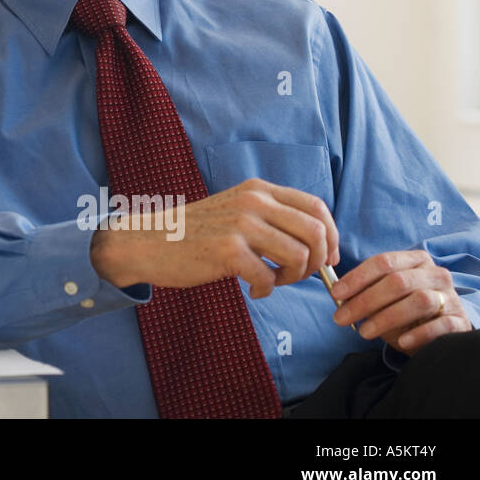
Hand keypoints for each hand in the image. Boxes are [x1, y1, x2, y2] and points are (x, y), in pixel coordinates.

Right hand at [90, 177, 338, 298]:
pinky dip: (266, 290)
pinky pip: (269, 278)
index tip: (327, 258)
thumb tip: (318, 244)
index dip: (331, 236)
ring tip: (271, 281)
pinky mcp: (227, 250)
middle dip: (317, 262)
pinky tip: (252, 288)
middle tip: (296, 275)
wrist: (148, 241)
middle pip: (316, 232)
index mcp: (258, 189)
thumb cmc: (196, 233)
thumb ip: (271, 217)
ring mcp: (240, 225)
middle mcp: (253, 201)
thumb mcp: (236, 210)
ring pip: (299, 257)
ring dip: (292, 278)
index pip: (317, 207)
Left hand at [329, 250, 470, 353]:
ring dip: (386, 318)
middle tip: (341, 318)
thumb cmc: (404, 310)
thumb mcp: (385, 297)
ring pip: (419, 301)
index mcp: (415, 260)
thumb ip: (365, 291)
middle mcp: (436, 274)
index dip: (357, 277)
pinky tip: (400, 342)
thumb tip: (338, 295)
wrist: (438, 331)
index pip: (383, 262)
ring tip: (364, 332)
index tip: (336, 293)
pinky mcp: (460, 321)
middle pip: (398, 282)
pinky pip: (440, 325)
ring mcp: (451, 297)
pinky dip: (418, 334)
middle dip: (365, 301)